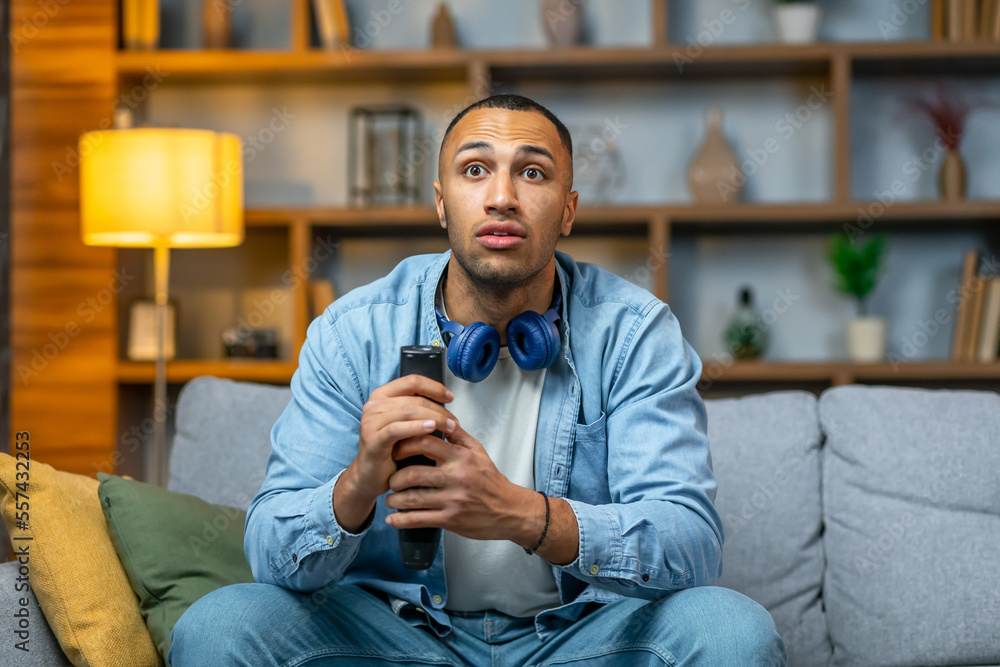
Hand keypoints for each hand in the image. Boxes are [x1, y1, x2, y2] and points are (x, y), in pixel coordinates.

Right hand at [354, 374, 458, 497]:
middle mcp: (374, 405)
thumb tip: (444, 401)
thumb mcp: (404, 422)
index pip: (412, 381)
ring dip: (434, 418)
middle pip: (414, 398)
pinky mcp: (373, 439)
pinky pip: (397, 429)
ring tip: (449, 427)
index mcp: (382, 395)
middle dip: (439, 409)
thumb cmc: (391, 448)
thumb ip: (417, 408)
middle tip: (454, 421)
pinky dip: (416, 427)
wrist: (371, 474)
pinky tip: (431, 429)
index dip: (434, 387)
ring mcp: (371, 421)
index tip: (450, 397)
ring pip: (408, 411)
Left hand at [384, 422, 537, 542]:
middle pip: (412, 473)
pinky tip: (392, 519)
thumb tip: (439, 417)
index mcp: (460, 456)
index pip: (424, 443)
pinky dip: (400, 520)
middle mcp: (455, 476)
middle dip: (394, 477)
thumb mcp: (478, 451)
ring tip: (390, 498)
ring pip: (412, 498)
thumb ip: (457, 435)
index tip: (394, 450)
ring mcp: (452, 500)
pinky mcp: (450, 519)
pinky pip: (418, 520)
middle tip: (389, 478)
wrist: (509, 510)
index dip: (403, 445)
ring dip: (394, 499)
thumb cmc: (490, 480)